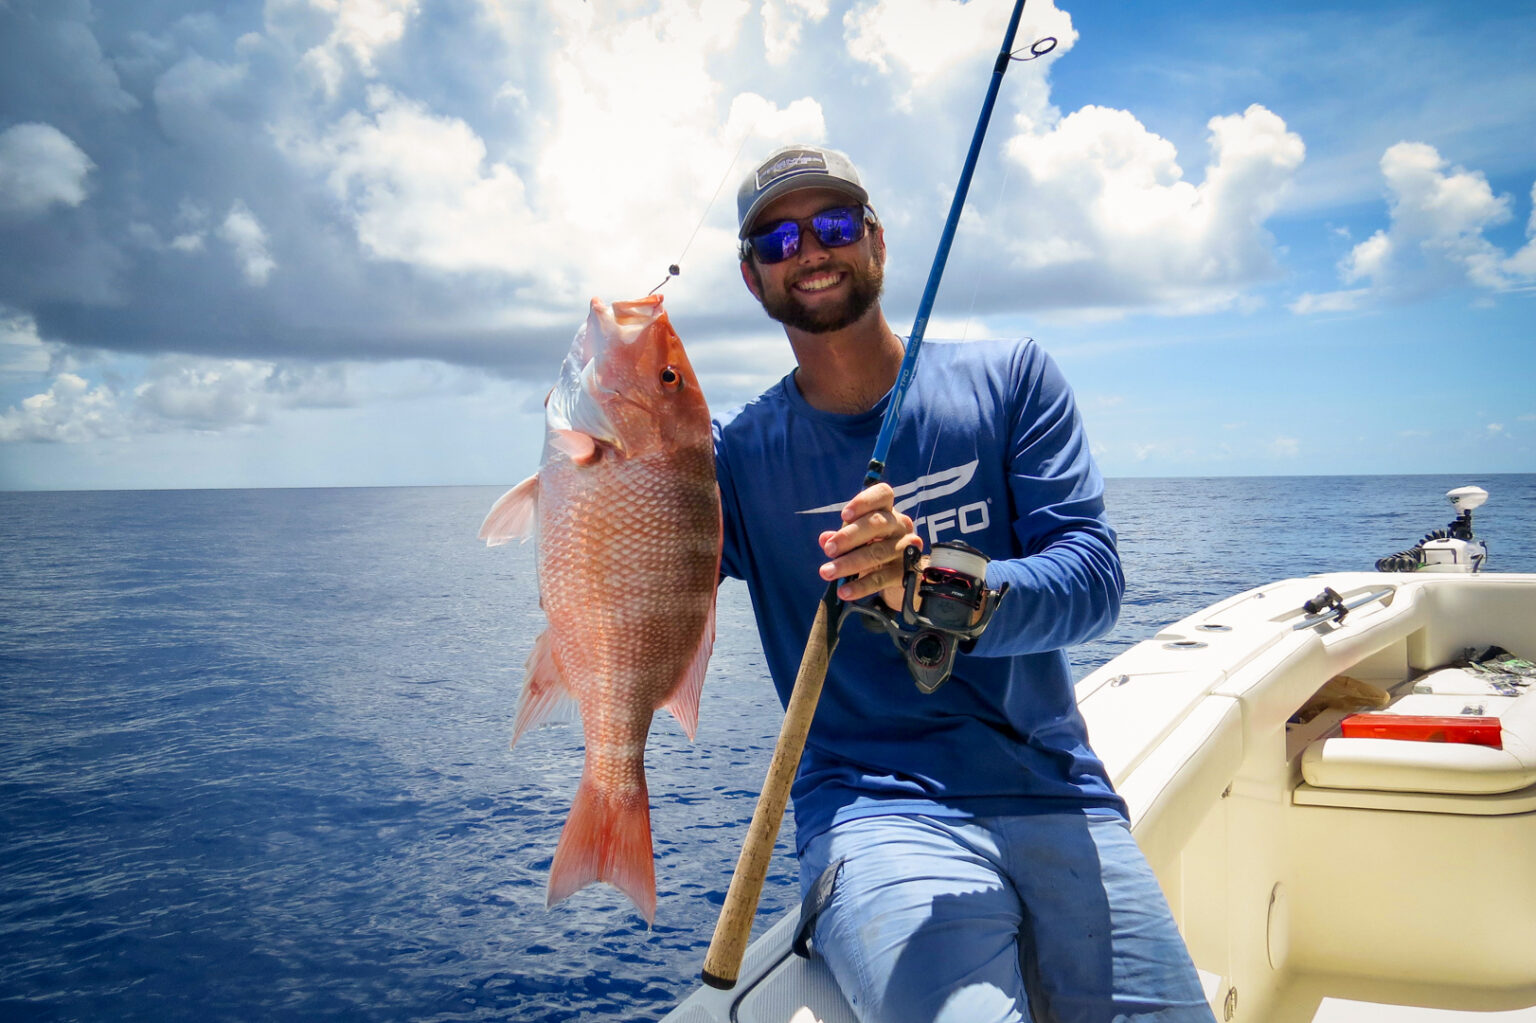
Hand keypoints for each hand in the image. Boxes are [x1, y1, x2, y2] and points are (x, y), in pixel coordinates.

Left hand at [817, 482, 922, 606]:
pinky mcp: (907, 572)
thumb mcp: (857, 539)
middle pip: (877, 523)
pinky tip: (844, 591)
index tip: (844, 514)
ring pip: (876, 553)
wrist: (901, 575)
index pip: (883, 495)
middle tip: (828, 550)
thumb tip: (824, 538)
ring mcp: (906, 548)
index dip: (864, 501)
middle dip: (849, 536)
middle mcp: (901, 525)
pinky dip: (860, 586)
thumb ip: (841, 537)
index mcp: (888, 510)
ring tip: (827, 572)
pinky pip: (881, 578)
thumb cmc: (874, 547)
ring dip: (848, 563)